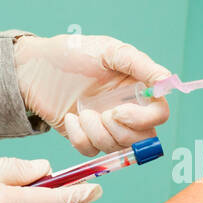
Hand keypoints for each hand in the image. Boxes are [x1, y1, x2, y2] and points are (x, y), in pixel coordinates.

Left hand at [13, 33, 171, 154]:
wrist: (34, 68)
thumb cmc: (73, 52)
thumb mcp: (109, 50)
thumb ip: (140, 65)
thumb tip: (168, 81)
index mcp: (137, 89)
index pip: (159, 115)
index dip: (145, 119)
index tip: (121, 111)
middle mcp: (126, 110)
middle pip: (143, 138)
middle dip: (121, 131)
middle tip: (103, 115)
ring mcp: (106, 126)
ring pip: (117, 148)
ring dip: (98, 133)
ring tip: (81, 112)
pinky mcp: (86, 137)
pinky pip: (92, 152)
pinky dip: (80, 138)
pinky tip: (70, 119)